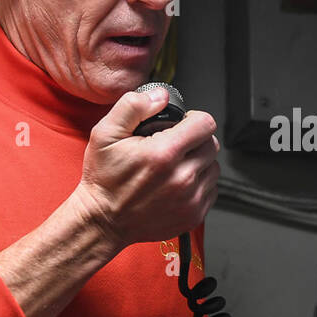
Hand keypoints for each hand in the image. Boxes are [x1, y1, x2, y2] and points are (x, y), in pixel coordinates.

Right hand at [74, 87, 219, 248]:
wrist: (103, 220)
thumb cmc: (104, 179)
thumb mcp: (105, 134)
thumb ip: (133, 106)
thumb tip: (160, 96)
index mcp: (164, 154)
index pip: (205, 124)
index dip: (194, 119)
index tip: (182, 125)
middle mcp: (182, 177)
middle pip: (211, 145)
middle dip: (196, 140)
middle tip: (174, 146)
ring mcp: (191, 199)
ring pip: (213, 167)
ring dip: (199, 162)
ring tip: (174, 166)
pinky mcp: (194, 214)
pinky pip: (211, 190)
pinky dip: (199, 184)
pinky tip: (177, 183)